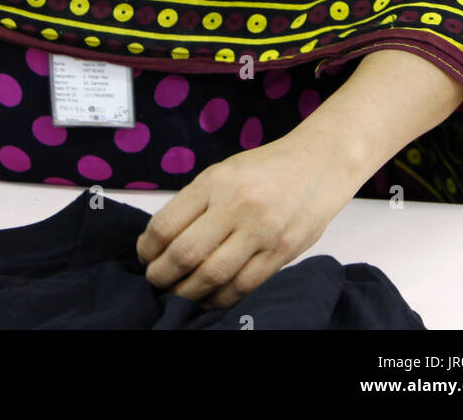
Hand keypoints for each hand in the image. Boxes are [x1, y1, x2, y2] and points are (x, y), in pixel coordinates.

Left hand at [134, 129, 358, 309]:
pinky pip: (243, 286)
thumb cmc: (266, 168)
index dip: (147, 248)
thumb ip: (197, 203)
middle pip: (185, 254)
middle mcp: (236, 205)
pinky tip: (207, 298)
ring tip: (177, 294)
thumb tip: (163, 241)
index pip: (167, 224)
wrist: (318, 164)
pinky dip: (219, 298)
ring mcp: (261, 232)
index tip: (144, 256)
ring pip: (213, 275)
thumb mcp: (224, 172)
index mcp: (215, 182)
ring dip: (187, 292)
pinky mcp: (281, 253)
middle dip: (161, 276)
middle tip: (154, 281)